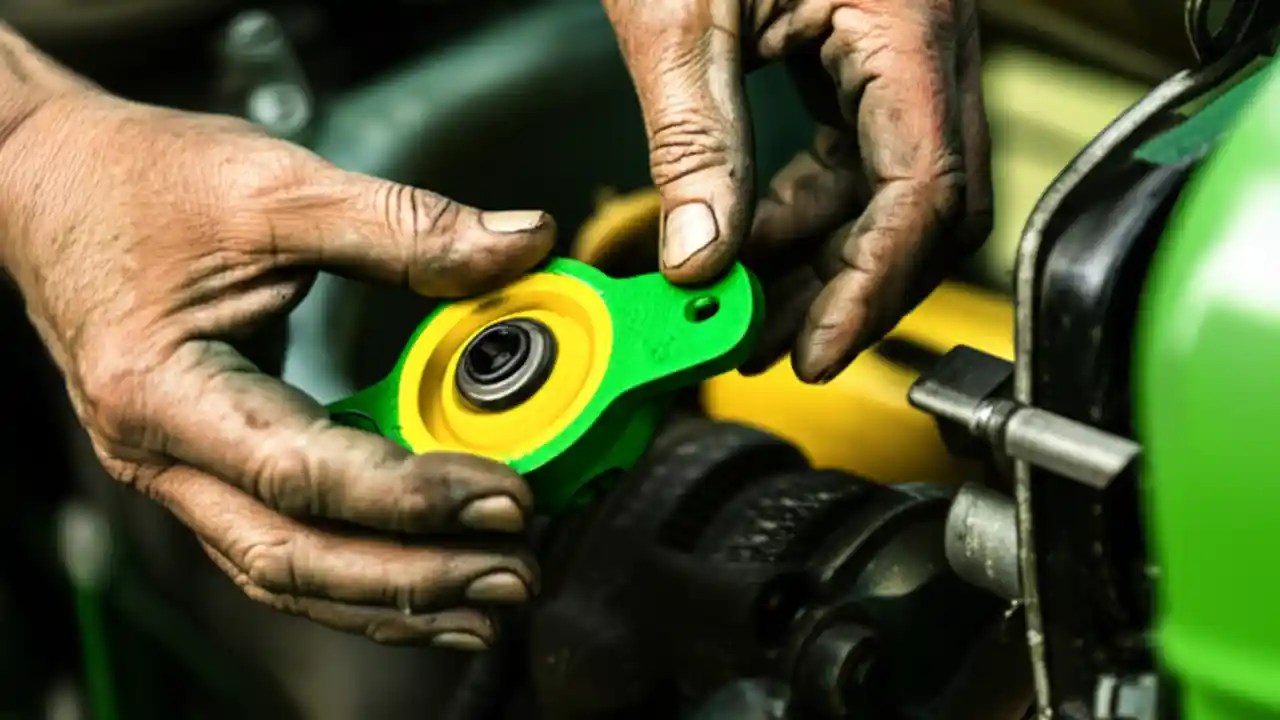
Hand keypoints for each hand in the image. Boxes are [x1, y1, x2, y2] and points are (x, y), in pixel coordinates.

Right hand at [0, 91, 555, 648]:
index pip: (300, 472)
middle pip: (292, 557)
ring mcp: (176, 473)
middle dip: (413, 578)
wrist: (50, 185)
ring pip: (286, 572)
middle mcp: (157, 454)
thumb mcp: (276, 187)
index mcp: (159, 388)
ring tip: (489, 596)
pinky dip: (359, 575)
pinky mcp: (205, 470)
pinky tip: (427, 581)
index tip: (504, 495)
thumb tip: (523, 243)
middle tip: (517, 572)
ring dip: (392, 598)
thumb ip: (403, 225)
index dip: (410, 496)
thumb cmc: (141, 182)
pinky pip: (282, 548)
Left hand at [603, 0, 991, 381]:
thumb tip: (700, 259)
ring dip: (820, 257)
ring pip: (889, 192)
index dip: (871, 287)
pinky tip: (748, 240)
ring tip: (739, 306)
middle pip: (924, 206)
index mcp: (906, 25)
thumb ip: (695, 139)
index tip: (813, 352)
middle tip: (766, 344)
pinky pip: (857, 156)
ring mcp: (902, 52)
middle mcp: (925, 44)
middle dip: (847, 287)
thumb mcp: (683, 13)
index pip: (923, 189)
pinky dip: (806, 208)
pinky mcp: (866, 57)